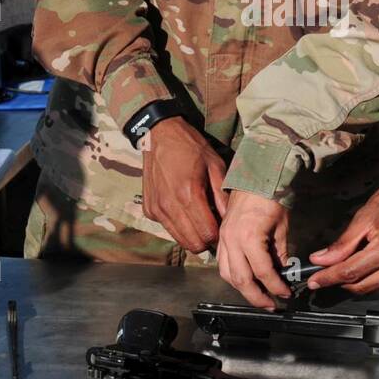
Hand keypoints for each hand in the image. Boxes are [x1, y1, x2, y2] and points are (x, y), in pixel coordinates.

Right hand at [140, 117, 227, 253]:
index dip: (218, 235)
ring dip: (192, 235)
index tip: (222, 226)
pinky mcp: (149, 209)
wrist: (159, 135)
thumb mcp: (215, 165)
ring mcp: (156, 209)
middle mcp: (169, 206)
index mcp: (188, 194)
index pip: (207, 234)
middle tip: (212, 225)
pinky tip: (183, 209)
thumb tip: (230, 219)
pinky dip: (178, 225)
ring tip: (199, 218)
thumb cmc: (191, 147)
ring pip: (179, 239)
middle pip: (193, 244)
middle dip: (206, 239)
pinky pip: (167, 228)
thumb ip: (222, 195)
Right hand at [217, 190, 290, 308]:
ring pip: (227, 275)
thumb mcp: (282, 228)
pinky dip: (233, 276)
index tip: (286, 294)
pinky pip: (222, 264)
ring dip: (242, 290)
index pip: (263, 272)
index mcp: (249, 237)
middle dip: (257, 297)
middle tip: (271, 305)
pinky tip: (244, 280)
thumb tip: (283, 273)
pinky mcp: (221, 237)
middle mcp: (232, 241)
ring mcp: (223, 239)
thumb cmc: (270, 198)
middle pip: (241, 280)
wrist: (254, 177)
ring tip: (258, 297)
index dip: (275, 287)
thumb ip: (280, 254)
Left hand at [306, 174, 378, 294]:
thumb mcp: (363, 218)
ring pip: (372, 288)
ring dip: (356, 280)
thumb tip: (322, 260)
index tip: (315, 281)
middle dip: (340, 281)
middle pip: (361, 285)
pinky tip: (365, 263)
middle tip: (324, 272)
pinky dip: (371, 277)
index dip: (328, 278)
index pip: (351, 272)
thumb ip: (342, 244)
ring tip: (346, 263)